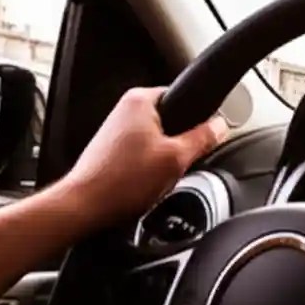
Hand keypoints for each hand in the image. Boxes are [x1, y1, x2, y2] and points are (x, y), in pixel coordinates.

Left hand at [58, 87, 227, 228]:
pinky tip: (143, 184)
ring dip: (163, 160)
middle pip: (172, 122)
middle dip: (179, 145)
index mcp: (141, 100)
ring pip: (158, 141)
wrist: (84, 207)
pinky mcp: (112, 150)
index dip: (198, 120)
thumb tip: (220, 125)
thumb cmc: (121, 181)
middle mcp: (126, 109)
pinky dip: (147, 169)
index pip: (184, 97)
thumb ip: (202, 138)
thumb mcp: (175, 159)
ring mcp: (116, 130)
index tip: (202, 138)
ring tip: (155, 177)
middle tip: (176, 164)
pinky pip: (142, 155)